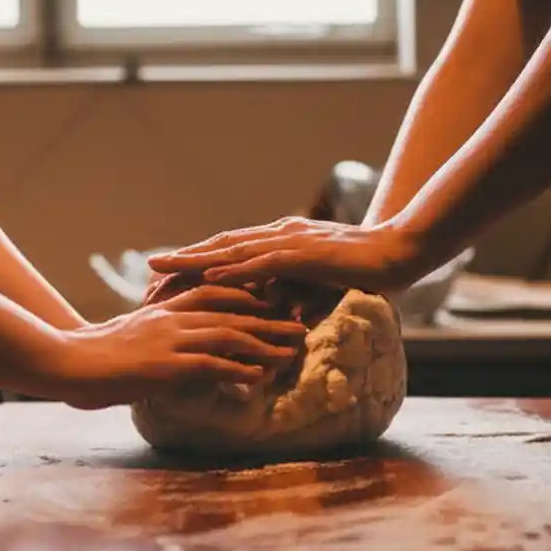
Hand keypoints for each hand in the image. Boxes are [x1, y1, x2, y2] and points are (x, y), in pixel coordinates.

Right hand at [54, 285, 305, 409]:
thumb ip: (165, 336)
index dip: (253, 298)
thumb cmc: (98, 354)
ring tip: (292, 352)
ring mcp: (171, 339)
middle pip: (234, 312)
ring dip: (264, 344)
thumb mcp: (137, 337)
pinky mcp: (167, 364)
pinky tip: (259, 378)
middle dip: (271, 319)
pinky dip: (238, 371)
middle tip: (301, 325)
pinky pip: (211, 365)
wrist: (68, 363)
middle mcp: (174, 317)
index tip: (280, 304)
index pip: (219, 293)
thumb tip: (186, 350)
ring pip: (230, 335)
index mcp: (168, 306)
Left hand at [148, 217, 428, 291]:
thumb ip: (296, 292)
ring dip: (196, 258)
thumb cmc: (366, 270)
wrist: (401, 251)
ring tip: (165, 265)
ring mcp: (291, 242)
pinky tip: (210, 274)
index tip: (169, 273)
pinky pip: (263, 262)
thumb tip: (276, 314)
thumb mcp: (320, 283)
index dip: (199, 260)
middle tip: (150, 268)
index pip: (232, 250)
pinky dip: (234, 268)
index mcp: (281, 241)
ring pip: (233, 249)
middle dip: (185, 257)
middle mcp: (279, 236)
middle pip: (222, 245)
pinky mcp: (306, 253)